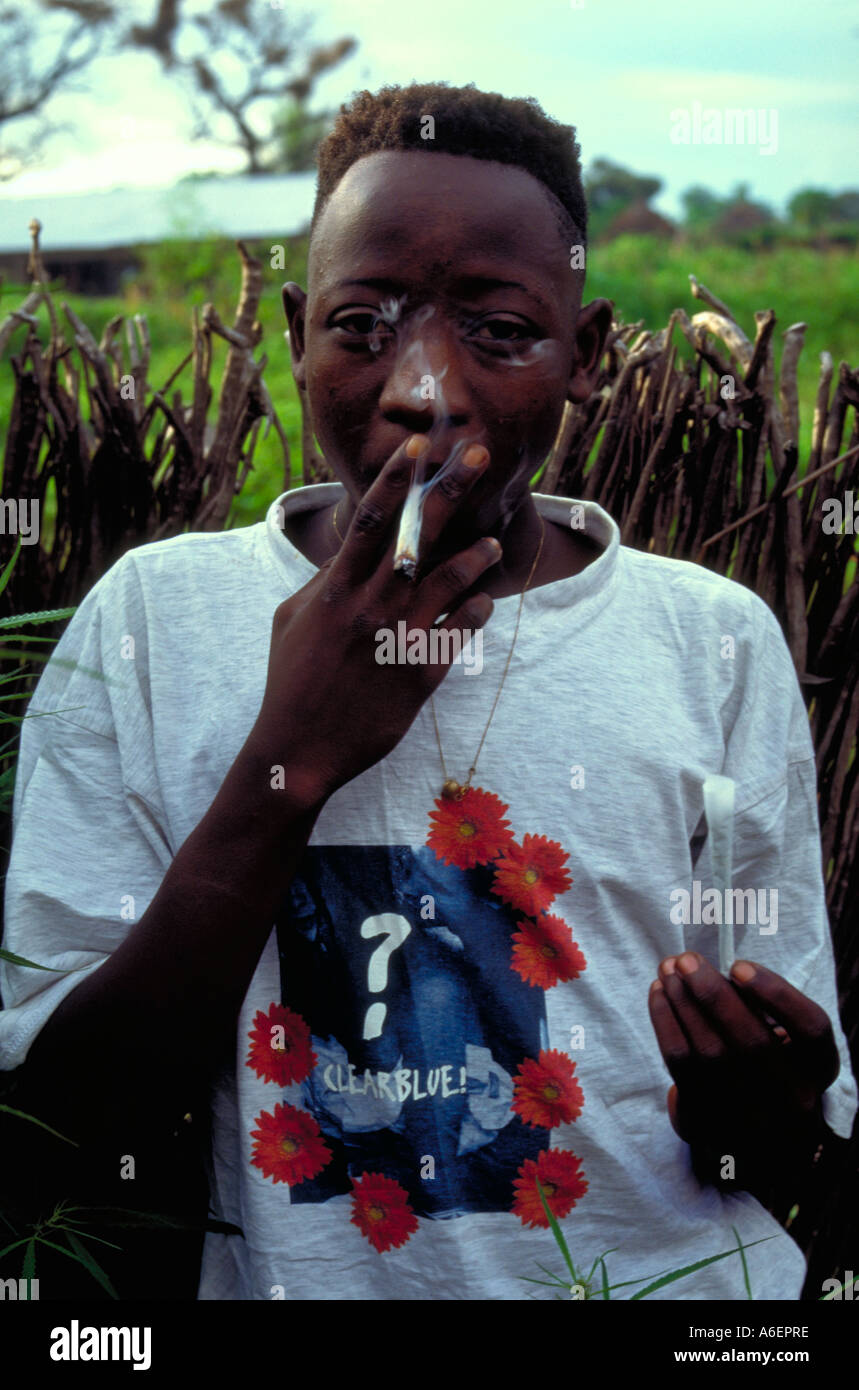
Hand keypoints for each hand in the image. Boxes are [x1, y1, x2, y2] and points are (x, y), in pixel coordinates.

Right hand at [248, 434, 500, 805]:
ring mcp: (399, 639)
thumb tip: (346, 553)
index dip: (396, 479)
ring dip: (476, 558)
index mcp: (335, 589)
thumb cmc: (290, 682)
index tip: (418, 445)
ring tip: (491, 545)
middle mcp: (370, 606)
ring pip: (450, 582)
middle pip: (418, 534)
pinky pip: (461, 632)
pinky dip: (477, 612)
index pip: (372, 520)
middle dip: (449, 489)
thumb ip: (321, 582)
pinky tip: (484, 603)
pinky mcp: (421, 674)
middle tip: (479, 456)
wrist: (300, 751)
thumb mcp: (290, 620)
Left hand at [648, 953, 838, 1199]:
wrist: (753, 1130)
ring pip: (712, 1054)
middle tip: (685, 960)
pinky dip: (665, 1024)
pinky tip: (658, 994)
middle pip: (754, 1043)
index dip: (776, 994)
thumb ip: (761, 1006)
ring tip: (667, 971)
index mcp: (818, 1066)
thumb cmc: (765, 1062)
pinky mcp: (710, 1122)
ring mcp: (751, 1117)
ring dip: (682, 1004)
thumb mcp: (782, 1035)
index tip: (739, 967)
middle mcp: (793, 1098)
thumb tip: (715, 972)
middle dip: (713, 995)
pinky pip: (681, 1067)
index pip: (811, 1029)